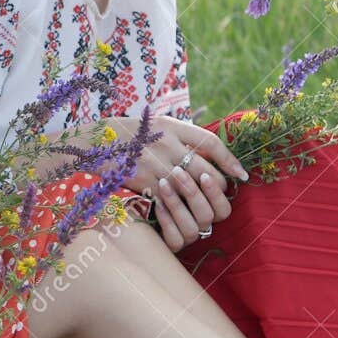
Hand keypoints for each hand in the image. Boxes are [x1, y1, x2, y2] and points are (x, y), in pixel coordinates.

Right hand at [107, 115, 248, 252]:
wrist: (95, 144)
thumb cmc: (131, 134)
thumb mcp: (161, 124)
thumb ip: (187, 137)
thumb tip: (214, 157)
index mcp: (174, 128)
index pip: (211, 144)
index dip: (230, 160)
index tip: (241, 175)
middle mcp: (168, 145)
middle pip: (208, 175)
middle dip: (216, 190)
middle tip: (215, 195)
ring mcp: (156, 166)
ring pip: (192, 194)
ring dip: (199, 204)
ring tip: (199, 207)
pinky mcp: (143, 184)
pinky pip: (170, 204)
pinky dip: (176, 211)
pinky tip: (178, 213)